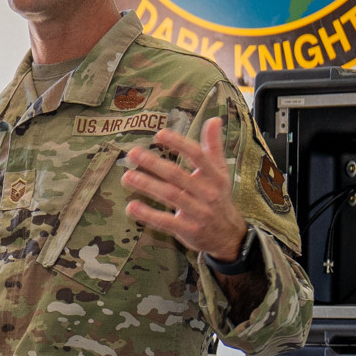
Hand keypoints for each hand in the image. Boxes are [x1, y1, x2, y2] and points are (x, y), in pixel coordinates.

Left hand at [121, 117, 249, 262]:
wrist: (228, 235)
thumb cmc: (219, 198)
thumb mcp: (221, 172)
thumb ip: (214, 147)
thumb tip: (214, 119)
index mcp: (214, 176)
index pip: (197, 155)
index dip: (179, 143)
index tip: (159, 134)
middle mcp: (207, 193)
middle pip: (177, 175)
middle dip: (154, 163)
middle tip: (132, 153)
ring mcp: (198, 212)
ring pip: (170, 196)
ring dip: (147, 185)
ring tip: (127, 177)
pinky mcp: (188, 230)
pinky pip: (166, 221)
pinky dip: (148, 214)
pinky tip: (131, 206)